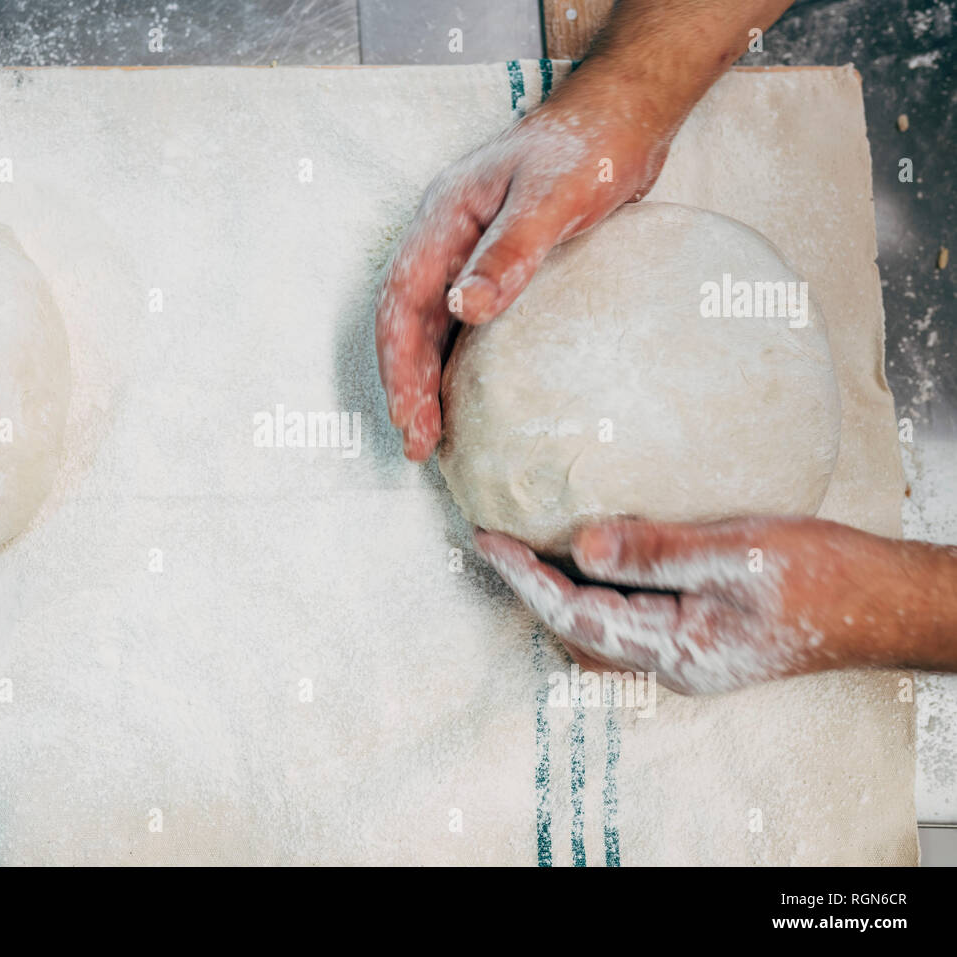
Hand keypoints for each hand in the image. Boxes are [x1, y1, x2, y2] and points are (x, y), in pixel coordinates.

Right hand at [374, 69, 676, 461]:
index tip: (411, 417)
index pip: (404, 304)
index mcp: (443, 220)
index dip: (401, 365)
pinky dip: (457, 360)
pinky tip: (467, 395)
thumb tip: (465, 309)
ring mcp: (469, 252)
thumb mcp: (552, 200)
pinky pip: (464, 321)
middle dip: (407, 384)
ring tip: (432, 433)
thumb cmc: (588, 148)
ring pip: (432, 325)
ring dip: (427, 378)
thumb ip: (509, 253)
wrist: (624, 118)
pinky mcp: (497, 264)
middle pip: (410, 322)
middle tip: (418, 444)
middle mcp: (446, 239)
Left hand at [473, 516, 948, 694]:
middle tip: (496, 542)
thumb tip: (582, 545)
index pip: (575, 614)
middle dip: (531, 590)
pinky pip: (628, 620)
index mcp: (676, 650)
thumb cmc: (824, 576)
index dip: (525, 577)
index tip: (486, 539)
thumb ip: (657, 550)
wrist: (886, 605)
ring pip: (598, 630)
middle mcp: (672, 665)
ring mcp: (686, 657)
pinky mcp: (700, 641)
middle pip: (575, 631)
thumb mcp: (736, 552)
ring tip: (528, 547)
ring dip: (560, 593)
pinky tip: (591, 557)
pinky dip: (597, 591)